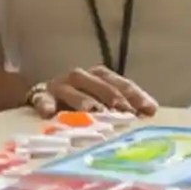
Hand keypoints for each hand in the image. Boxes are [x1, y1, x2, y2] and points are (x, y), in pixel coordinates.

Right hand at [30, 66, 158, 118]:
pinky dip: (45, 104)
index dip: (135, 94)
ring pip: (71, 89)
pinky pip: (41, 99)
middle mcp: (79, 77)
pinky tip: (49, 113)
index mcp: (97, 76)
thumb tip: (151, 112)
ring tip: (93, 111)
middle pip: (97, 82)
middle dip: (112, 96)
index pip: (119, 82)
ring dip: (82, 99)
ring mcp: (58, 86)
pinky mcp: (39, 96)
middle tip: (124, 110)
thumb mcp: (100, 102)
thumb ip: (123, 106)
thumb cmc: (77, 102)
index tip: (149, 109)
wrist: (41, 99)